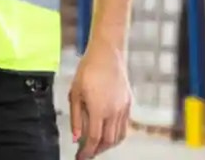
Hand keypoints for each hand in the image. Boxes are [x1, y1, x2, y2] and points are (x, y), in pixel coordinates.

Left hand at [69, 40, 131, 158]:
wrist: (107, 55)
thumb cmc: (88, 70)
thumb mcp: (75, 93)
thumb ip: (76, 118)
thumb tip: (76, 137)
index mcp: (99, 110)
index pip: (94, 139)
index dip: (86, 152)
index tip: (80, 157)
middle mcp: (114, 112)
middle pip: (108, 141)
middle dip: (97, 151)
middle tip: (86, 153)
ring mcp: (124, 108)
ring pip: (118, 136)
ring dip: (107, 145)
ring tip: (96, 146)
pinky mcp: (129, 104)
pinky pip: (125, 126)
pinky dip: (116, 135)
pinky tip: (108, 133)